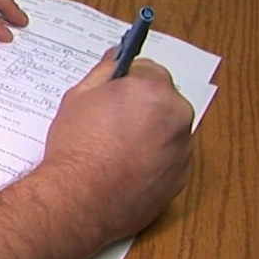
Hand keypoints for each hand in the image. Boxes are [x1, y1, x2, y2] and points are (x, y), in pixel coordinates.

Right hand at [38, 48, 195, 243]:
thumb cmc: (76, 147)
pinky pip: (169, 158)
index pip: (148, 70)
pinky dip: (153, 159)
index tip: (112, 92)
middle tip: (109, 122)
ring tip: (115, 149)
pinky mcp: (181, 179)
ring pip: (167, 130)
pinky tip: (125, 168)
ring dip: (150, 132)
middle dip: (142, 105)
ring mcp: (183, 151)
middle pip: (163, 100)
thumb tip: (116, 58)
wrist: (78, 200)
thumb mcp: (79, 96)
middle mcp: (178, 118)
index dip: (127, 80)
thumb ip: (104, 71)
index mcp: (155, 91)